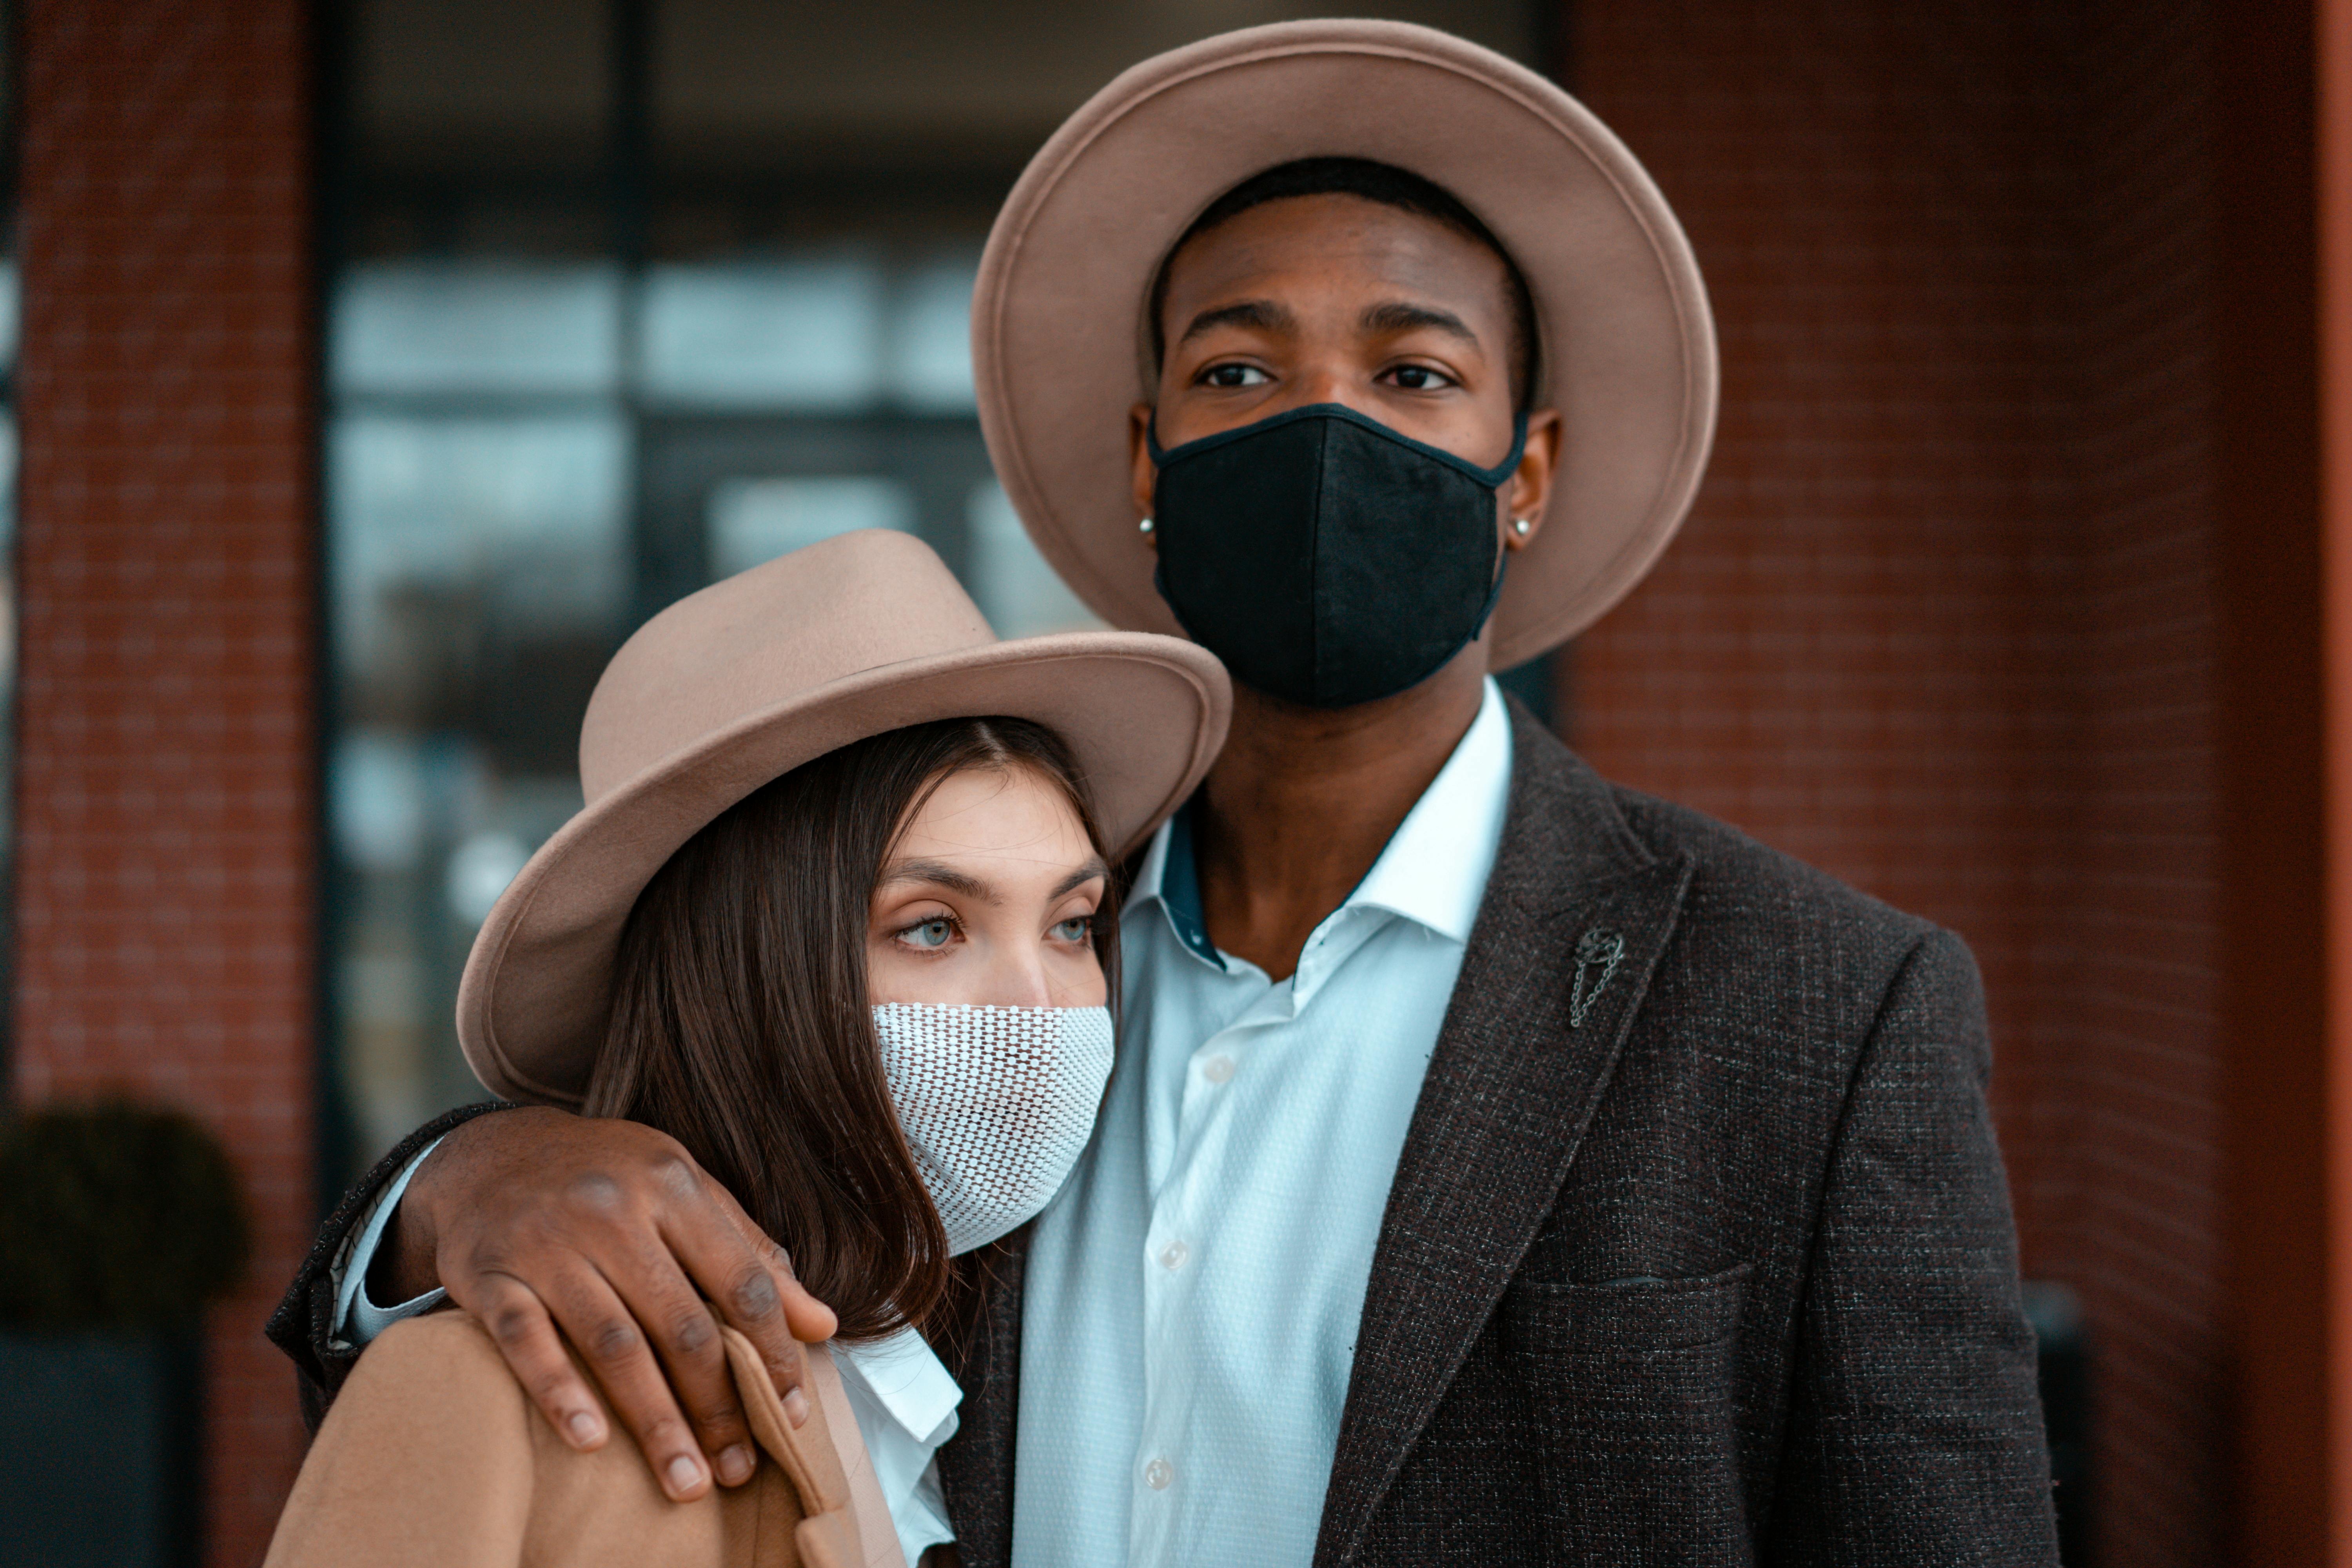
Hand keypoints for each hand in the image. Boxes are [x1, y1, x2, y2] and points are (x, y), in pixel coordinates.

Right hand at [374, 1107, 838, 1500]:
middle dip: (719, 1406)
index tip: (791, 1415)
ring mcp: (548, 1243)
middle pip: (683, 1324)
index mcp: (673, 1185)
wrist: (490, 1152)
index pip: (743, 1282)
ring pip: (614, 1344)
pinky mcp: (492, 1275)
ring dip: (656, 1421)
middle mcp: (612, 1209)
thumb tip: (821, 1323)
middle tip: (737, 1468)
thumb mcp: (684, 1190)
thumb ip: (750, 1253)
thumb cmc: (605, 1176)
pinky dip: (560, 1393)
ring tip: (686, 1479)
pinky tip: (592, 1442)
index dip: (775, 1353)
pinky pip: (528, 1342)